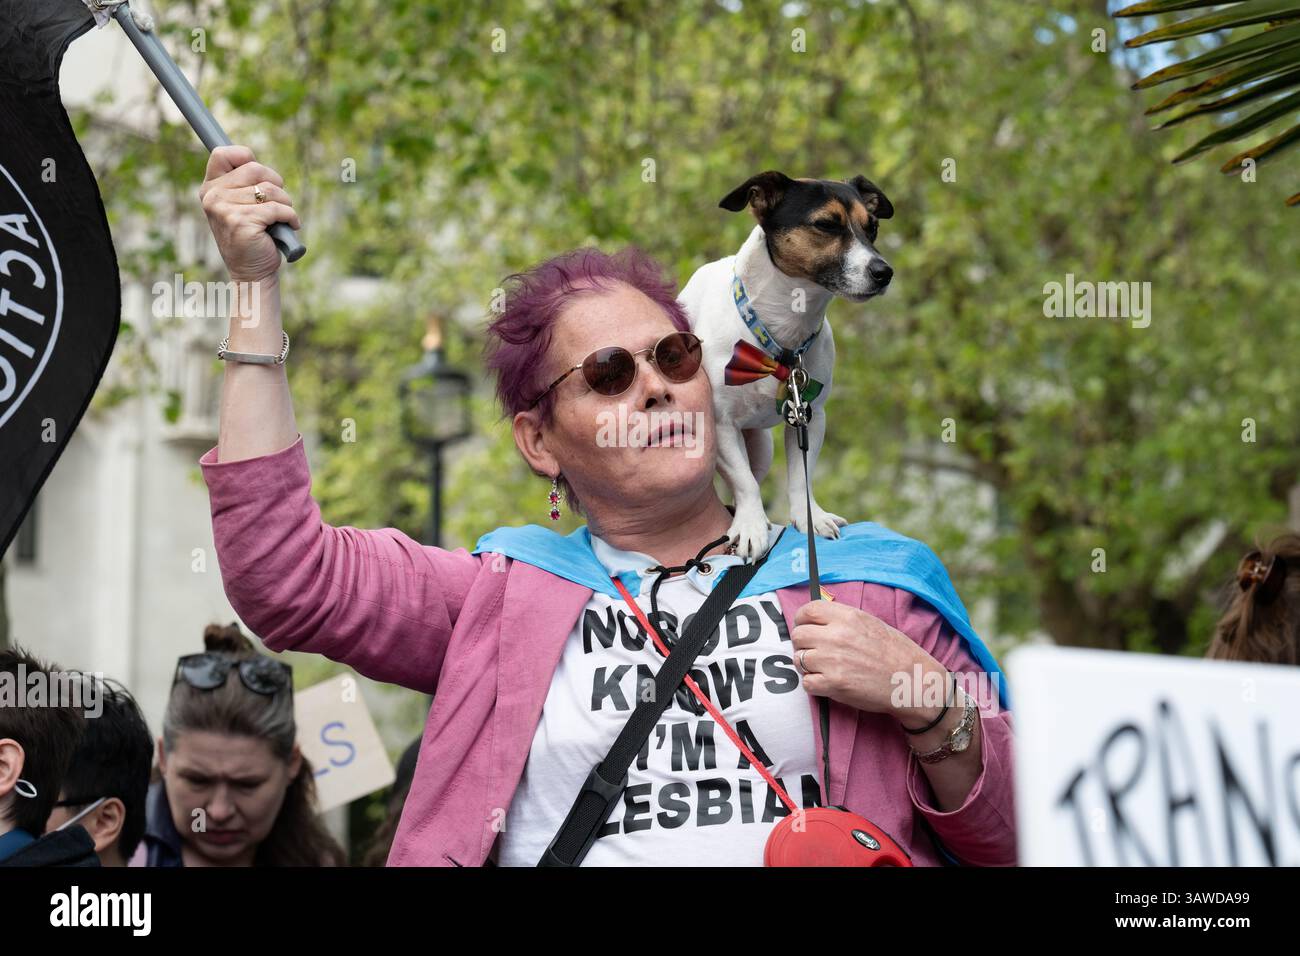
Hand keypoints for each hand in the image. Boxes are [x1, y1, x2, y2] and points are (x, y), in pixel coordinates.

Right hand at [198, 145, 300, 282]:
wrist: (252, 273)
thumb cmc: (253, 237)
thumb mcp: (241, 205)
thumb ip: (243, 183)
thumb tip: (252, 159)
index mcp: (210, 188)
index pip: (223, 153)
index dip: (246, 157)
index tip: (261, 177)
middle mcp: (213, 196)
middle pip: (255, 169)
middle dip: (276, 184)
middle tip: (278, 203)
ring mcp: (225, 209)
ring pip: (270, 189)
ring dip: (285, 203)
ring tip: (282, 218)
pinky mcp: (241, 221)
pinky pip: (277, 208)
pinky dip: (291, 217)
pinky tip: (290, 226)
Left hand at [790, 598, 944, 723]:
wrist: (913, 680)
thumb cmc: (895, 653)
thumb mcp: (870, 623)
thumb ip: (842, 619)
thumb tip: (816, 620)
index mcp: (847, 617)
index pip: (808, 610)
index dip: (801, 619)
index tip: (804, 627)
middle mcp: (837, 636)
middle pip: (798, 635)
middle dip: (803, 644)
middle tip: (814, 652)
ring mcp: (833, 660)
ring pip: (799, 660)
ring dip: (807, 666)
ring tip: (824, 669)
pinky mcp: (834, 684)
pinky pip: (807, 683)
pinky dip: (814, 685)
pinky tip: (827, 683)